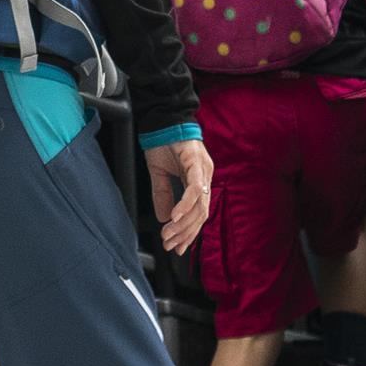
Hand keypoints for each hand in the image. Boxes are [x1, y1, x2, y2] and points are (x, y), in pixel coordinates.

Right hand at [149, 138, 213, 255]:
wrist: (161, 118)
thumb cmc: (162, 142)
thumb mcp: (159, 174)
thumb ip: (163, 196)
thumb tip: (166, 219)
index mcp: (199, 180)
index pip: (198, 213)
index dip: (189, 233)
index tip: (177, 248)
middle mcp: (205, 177)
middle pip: (201, 214)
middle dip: (185, 233)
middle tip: (169, 245)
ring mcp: (203, 170)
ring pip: (199, 205)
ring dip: (183, 224)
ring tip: (168, 235)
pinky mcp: (196, 163)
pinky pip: (193, 189)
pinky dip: (185, 205)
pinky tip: (173, 217)